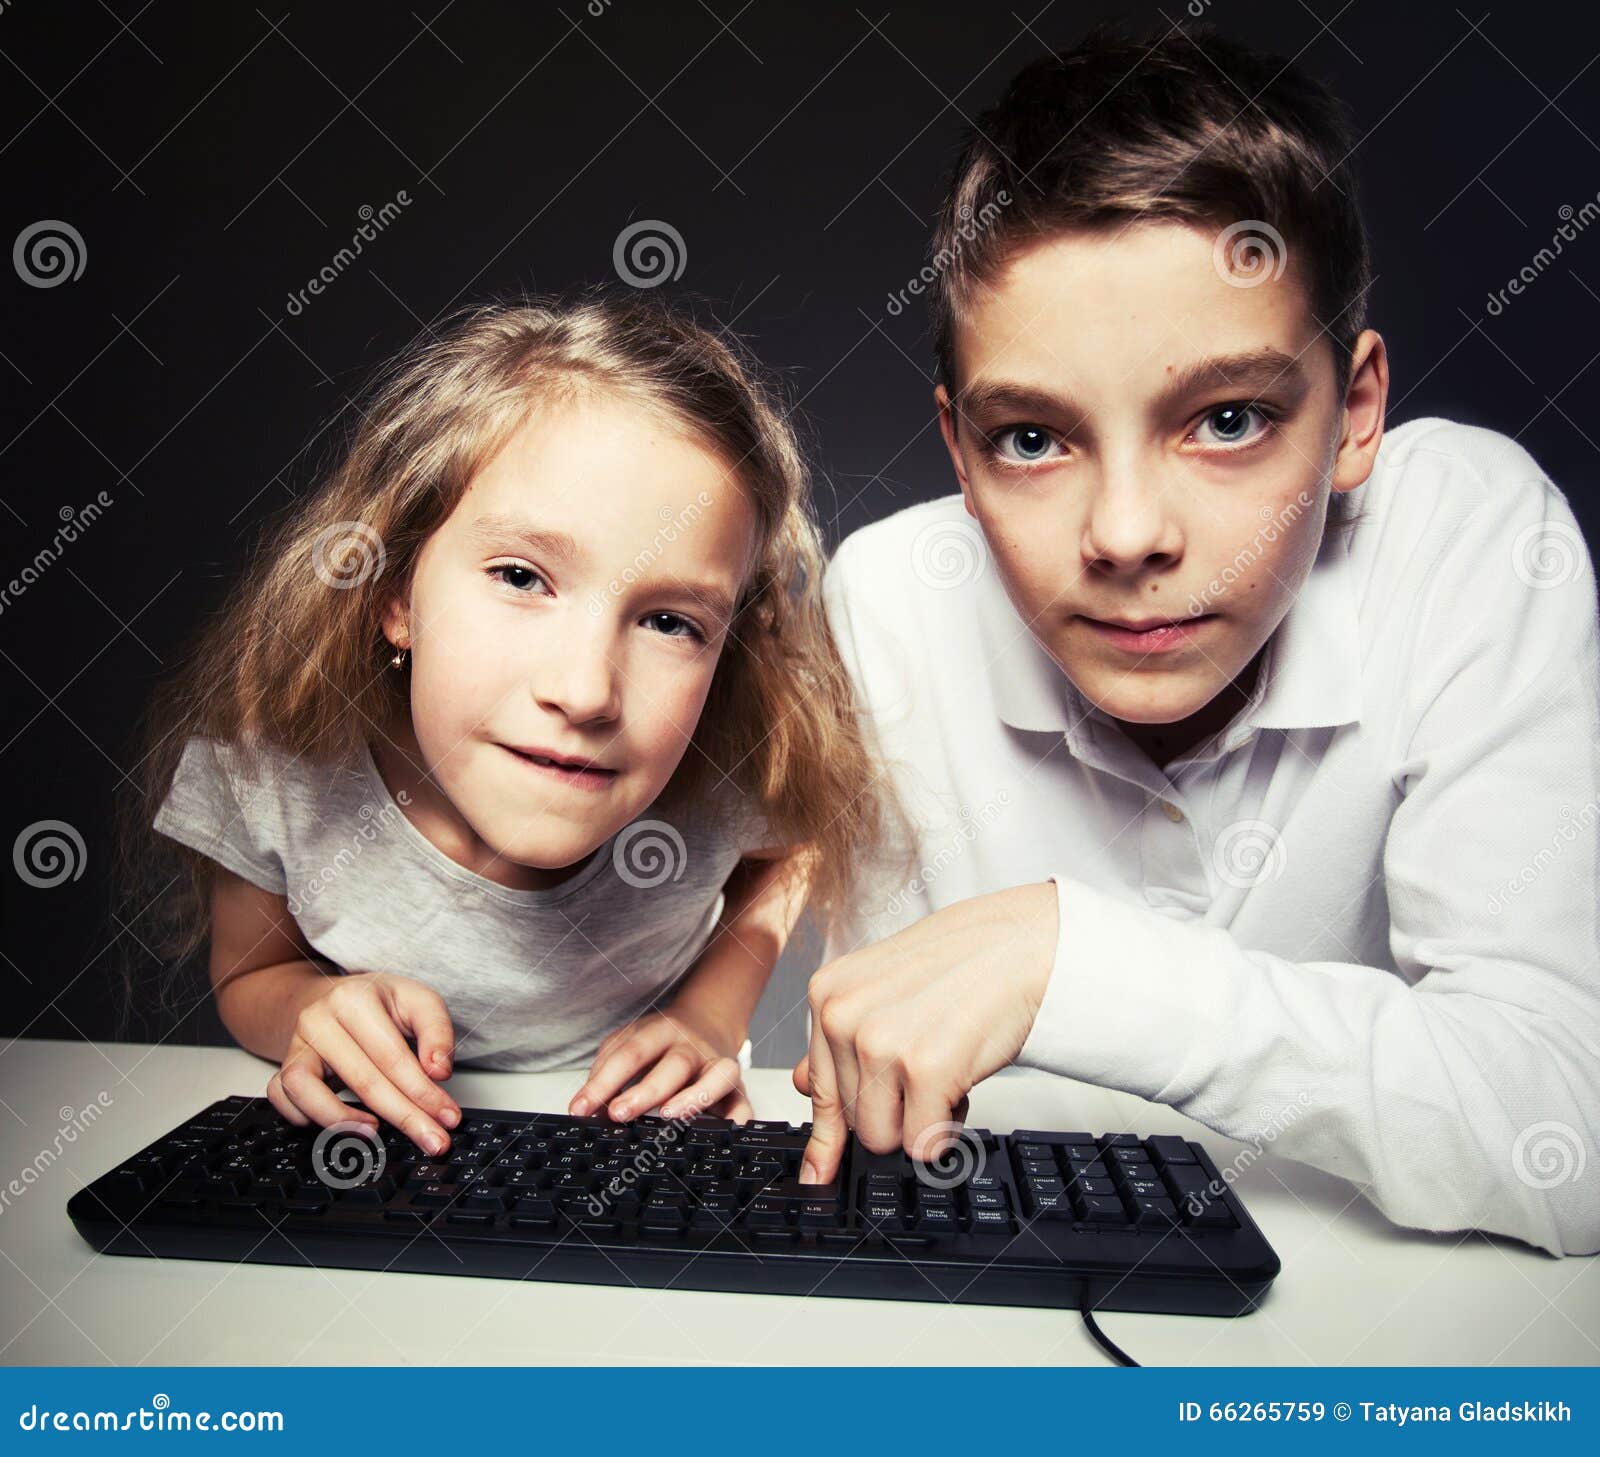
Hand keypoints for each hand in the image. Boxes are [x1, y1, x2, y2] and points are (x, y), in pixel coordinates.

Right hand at [266, 971, 460, 1155]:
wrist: (341, 996)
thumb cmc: (384, 1003)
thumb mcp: (419, 1001)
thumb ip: (436, 1031)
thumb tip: (440, 1072)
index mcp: (355, 999)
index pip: (392, 1057)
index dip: (423, 1093)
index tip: (448, 1118)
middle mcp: (318, 1019)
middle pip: (361, 1079)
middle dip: (403, 1117)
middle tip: (433, 1141)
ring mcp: (295, 1044)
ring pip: (304, 1088)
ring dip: (340, 1120)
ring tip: (376, 1132)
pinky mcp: (284, 1065)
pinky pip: (281, 1098)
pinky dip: (304, 1117)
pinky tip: (340, 1124)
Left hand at [569, 1003, 753, 1122]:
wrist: (709, 1020)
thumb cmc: (660, 1042)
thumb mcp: (630, 1041)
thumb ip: (607, 1069)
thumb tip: (585, 1108)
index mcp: (661, 1031)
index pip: (629, 1054)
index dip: (603, 1082)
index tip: (580, 1108)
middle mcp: (692, 1046)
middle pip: (674, 1064)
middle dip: (645, 1091)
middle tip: (618, 1113)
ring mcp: (718, 1064)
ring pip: (716, 1076)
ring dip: (693, 1096)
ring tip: (668, 1115)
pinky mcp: (737, 1087)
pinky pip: (743, 1102)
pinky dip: (738, 1117)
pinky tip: (724, 1133)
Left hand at [793, 881, 1057, 1183]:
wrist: (1022, 944)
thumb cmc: (960, 964)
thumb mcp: (881, 988)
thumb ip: (839, 1039)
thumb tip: (801, 1085)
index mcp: (828, 994)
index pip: (817, 1089)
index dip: (827, 1136)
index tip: (819, 1174)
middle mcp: (843, 1016)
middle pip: (853, 1121)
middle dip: (896, 1110)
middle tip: (928, 1071)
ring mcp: (880, 1042)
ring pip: (883, 1138)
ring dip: (920, 1122)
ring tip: (944, 1073)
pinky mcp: (924, 1068)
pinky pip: (923, 1142)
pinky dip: (947, 1131)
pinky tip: (960, 1089)